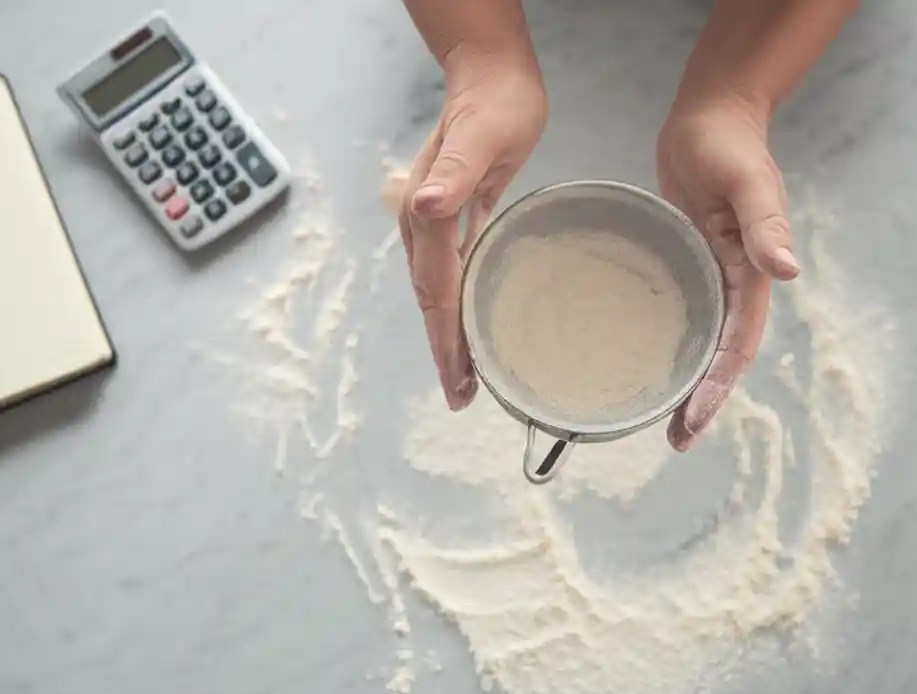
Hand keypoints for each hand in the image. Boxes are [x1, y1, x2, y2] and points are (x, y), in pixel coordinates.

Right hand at [399, 57, 546, 410]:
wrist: (489, 74)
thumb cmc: (493, 103)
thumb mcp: (479, 136)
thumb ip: (452, 172)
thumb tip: (425, 206)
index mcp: (428, 216)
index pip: (437, 292)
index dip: (447, 341)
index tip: (457, 381)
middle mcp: (423, 225)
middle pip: (431, 303)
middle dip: (445, 352)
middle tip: (461, 397)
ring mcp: (434, 222)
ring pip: (439, 293)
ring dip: (450, 334)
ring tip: (466, 374)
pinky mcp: (454, 217)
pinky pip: (453, 273)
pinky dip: (459, 304)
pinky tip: (473, 321)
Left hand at [657, 92, 799, 450]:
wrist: (710, 117)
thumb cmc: (729, 144)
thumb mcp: (747, 181)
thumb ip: (766, 223)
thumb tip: (787, 271)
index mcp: (753, 271)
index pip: (737, 344)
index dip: (718, 385)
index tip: (694, 419)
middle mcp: (735, 282)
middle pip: (721, 355)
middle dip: (703, 400)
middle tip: (676, 441)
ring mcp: (712, 275)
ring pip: (703, 342)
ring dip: (687, 381)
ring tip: (662, 421)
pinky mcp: (688, 263)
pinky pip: (683, 314)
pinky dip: (671, 344)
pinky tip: (647, 362)